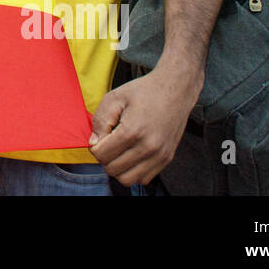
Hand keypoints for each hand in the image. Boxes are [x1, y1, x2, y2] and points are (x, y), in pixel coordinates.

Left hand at [88, 66, 200, 186]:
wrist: (175, 89)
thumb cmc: (144, 91)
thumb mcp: (114, 97)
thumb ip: (100, 120)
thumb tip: (93, 144)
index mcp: (133, 131)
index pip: (102, 154)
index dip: (95, 146)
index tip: (101, 135)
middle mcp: (148, 147)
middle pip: (113, 169)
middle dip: (104, 158)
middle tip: (108, 143)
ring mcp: (159, 155)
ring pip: (128, 179)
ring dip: (118, 168)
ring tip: (119, 150)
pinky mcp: (167, 158)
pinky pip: (144, 178)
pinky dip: (133, 171)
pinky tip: (132, 154)